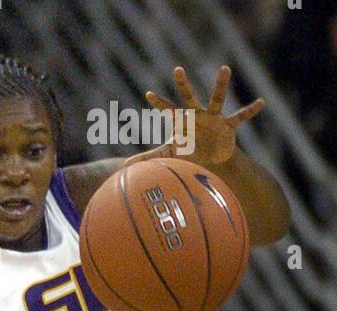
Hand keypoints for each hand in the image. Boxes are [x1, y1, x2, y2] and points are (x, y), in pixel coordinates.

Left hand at [144, 65, 264, 166]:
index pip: (167, 110)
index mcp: (183, 121)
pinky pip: (241, 117)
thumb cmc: (188, 152)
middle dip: (182, 85)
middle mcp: (197, 115)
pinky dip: (251, 110)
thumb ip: (148, 157)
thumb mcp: (168, 154)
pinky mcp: (227, 126)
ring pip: (216, 98)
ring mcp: (213, 118)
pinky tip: (261, 102)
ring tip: (225, 69)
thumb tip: (125, 166)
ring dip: (220, 85)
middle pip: (188, 97)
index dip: (158, 104)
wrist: (211, 160)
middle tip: (176, 70)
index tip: (148, 95)